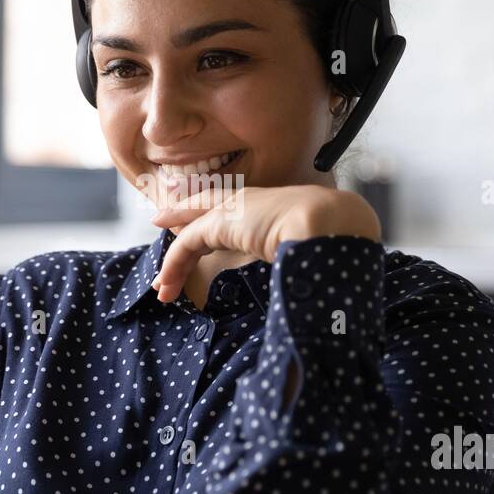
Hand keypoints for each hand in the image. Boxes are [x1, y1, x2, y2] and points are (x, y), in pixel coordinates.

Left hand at [149, 184, 380, 303]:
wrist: (331, 223)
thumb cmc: (332, 240)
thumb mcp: (314, 248)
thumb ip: (305, 261)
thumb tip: (311, 292)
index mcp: (274, 205)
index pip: (235, 208)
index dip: (216, 215)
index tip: (199, 225)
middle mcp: (251, 202)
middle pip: (206, 207)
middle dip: (182, 216)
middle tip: (160, 221)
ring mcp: (235, 209)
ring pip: (192, 231)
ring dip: (174, 262)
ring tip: (162, 288)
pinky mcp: (222, 222)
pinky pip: (188, 244)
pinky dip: (174, 264)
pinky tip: (167, 284)